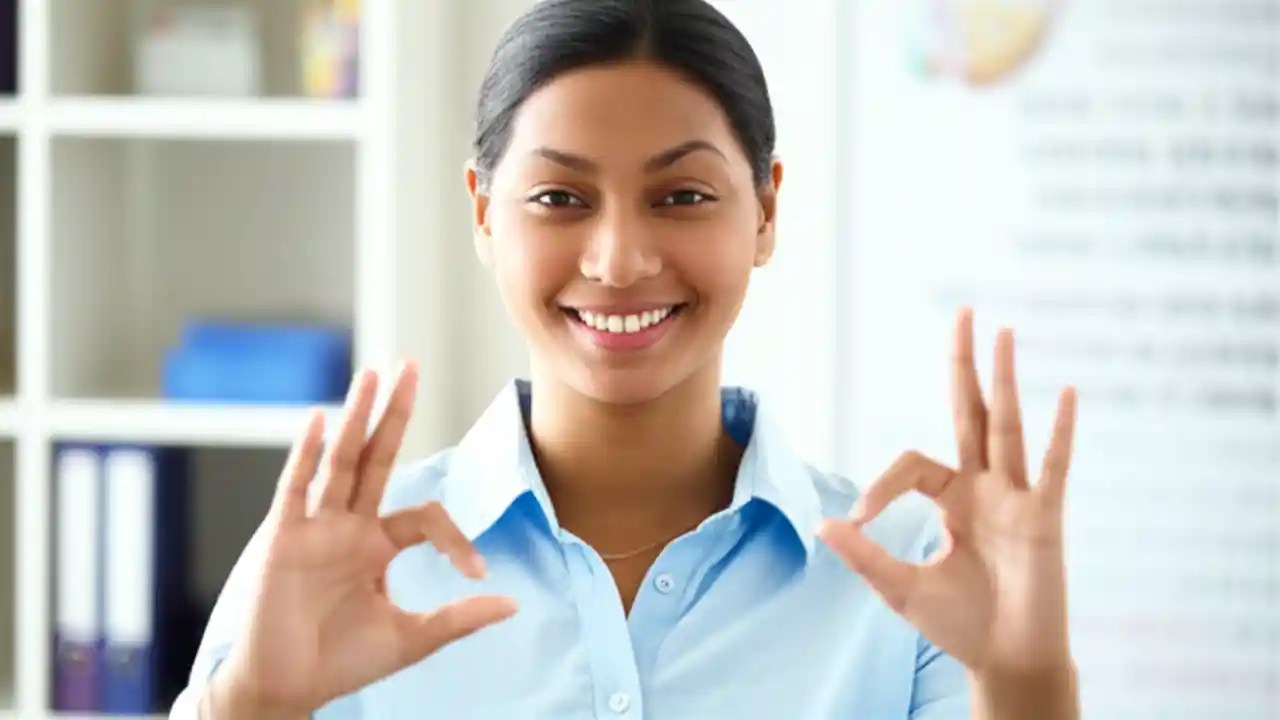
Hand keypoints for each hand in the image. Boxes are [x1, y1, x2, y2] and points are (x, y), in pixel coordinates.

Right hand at [211, 363, 517, 716]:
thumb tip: (513, 603)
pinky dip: (306, 455)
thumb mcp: (410, 639)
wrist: (284, 690)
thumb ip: (458, 618)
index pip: (425, 516)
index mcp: (377, 545)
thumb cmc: (339, 663)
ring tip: (374, 374)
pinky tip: (320, 420)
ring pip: (340, 462)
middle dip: (394, 413)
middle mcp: (347, 527)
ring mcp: (314, 529)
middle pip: (376, 457)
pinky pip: (295, 489)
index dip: (456, 538)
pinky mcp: (282, 540)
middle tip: (411, 365)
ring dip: (356, 417)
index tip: (477, 572)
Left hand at [818, 308, 1076, 677]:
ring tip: (1002, 331)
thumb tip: (822, 523)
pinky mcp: (1044, 519)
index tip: (861, 517)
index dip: (882, 484)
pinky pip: (1053, 469)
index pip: (913, 464)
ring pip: (1008, 427)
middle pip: (972, 412)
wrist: (1007, 661)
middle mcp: (986, 488)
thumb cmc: (960, 624)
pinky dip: (1060, 433)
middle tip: (963, 312)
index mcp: (952, 499)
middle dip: (964, 364)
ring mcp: (1017, 499)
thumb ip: (865, 555)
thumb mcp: (899, 589)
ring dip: (1004, 380)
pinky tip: (1067, 393)